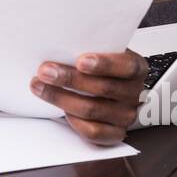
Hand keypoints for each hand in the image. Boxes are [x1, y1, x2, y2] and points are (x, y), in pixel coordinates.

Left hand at [30, 51, 147, 145]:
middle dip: (70, 79)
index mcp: (136, 68)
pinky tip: (59, 109)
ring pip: (92, 109)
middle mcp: (133, 93)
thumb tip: (59, 43)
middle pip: (103, 88)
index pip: (127, 66)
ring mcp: (126, 115)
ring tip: (39, 86)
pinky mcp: (115, 133)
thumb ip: (89, 47)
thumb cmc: (101, 67)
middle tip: (46, 71)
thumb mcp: (102, 50)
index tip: (80, 61)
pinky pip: (92, 131)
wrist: (106, 87)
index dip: (104, 64)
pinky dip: (73, 120)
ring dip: (61, 98)